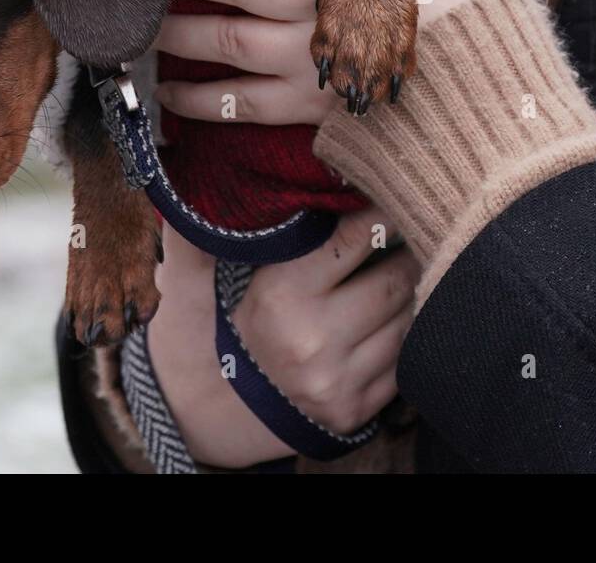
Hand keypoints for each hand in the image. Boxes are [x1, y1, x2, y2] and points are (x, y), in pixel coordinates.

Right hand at [147, 207, 417, 465]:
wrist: (222, 410)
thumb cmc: (229, 324)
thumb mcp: (203, 278)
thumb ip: (200, 231)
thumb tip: (183, 184)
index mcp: (280, 296)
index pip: (357, 237)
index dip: (380, 211)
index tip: (389, 196)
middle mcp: (312, 340)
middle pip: (396, 278)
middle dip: (406, 252)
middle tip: (406, 233)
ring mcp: (338, 380)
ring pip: (409, 318)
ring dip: (412, 291)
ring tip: (401, 271)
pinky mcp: (358, 408)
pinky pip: (406, 358)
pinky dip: (407, 333)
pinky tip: (392, 316)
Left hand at [153, 0, 513, 124]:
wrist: (485, 104)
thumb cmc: (477, 17)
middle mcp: (321, 7)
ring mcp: (309, 60)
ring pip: (226, 39)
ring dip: (178, 29)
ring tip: (143, 19)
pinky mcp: (306, 109)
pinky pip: (238, 104)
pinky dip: (199, 100)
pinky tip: (169, 92)